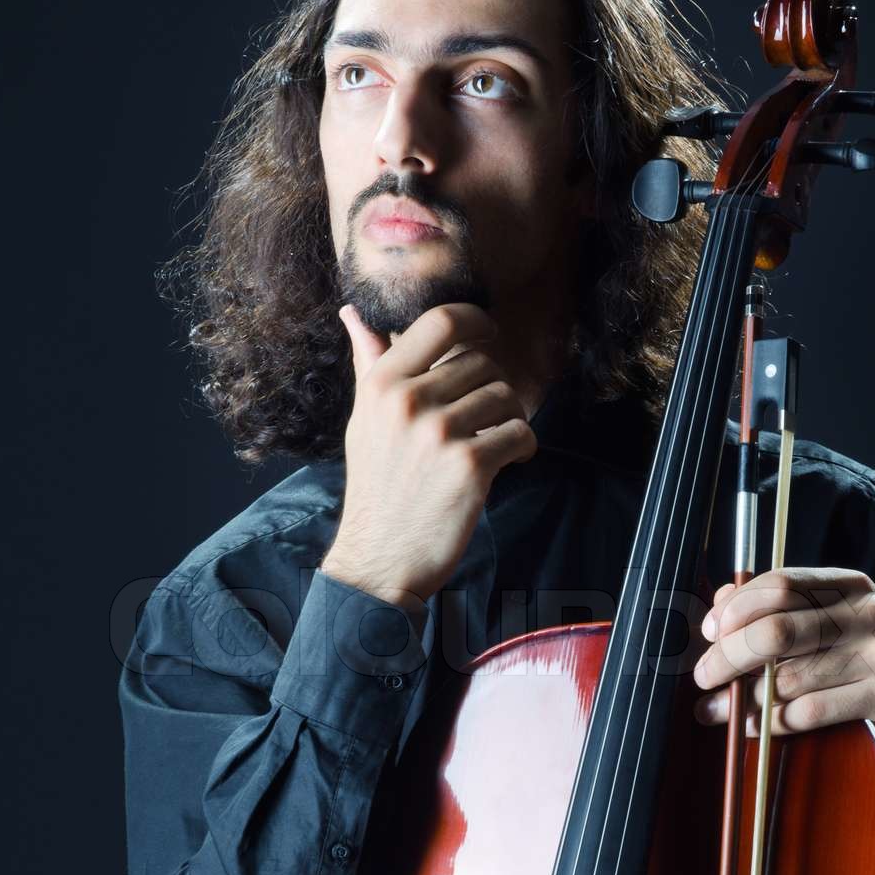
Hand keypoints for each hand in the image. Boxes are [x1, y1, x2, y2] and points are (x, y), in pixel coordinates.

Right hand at [321, 302, 536, 609]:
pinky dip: (522, 447)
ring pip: (506, 396)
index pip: (441, 321)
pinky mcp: (469, 465)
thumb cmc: (376, 489)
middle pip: (481, 363)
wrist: (379, 560)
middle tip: (486, 418)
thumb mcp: (363, 421)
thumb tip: (352, 314)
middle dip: (493, 388)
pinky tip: (506, 461)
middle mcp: (407, 401)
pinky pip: (520, 433)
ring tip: (494, 443)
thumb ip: (368, 364)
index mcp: (381, 384)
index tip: (487, 334)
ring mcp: (439, 433)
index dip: (475, 320)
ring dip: (510, 419)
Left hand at [692, 567, 874, 764]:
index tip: (708, 632)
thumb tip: (720, 604)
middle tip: (702, 678)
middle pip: (776, 628)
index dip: (735, 608)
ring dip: (742, 700)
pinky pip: (811, 711)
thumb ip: (790, 611)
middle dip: (727, 656)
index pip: (779, 584)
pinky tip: (756, 728)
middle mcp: (867, 613)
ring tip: (718, 712)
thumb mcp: (847, 624)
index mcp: (851, 586)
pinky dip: (773, 723)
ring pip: (788, 677)